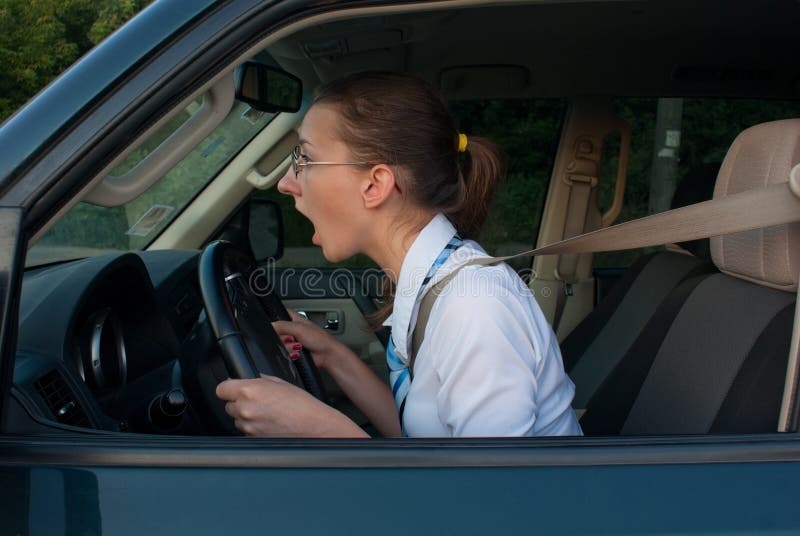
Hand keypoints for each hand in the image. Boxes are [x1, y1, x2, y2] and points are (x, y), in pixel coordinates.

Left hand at [215, 375, 367, 437]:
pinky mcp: (253, 439)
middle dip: (239, 403)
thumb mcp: (281, 383)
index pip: (221, 389)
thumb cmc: (302, 405)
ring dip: (247, 417)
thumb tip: (252, 380)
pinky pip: (246, 432)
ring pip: (237, 420)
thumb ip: (261, 381)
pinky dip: (254, 428)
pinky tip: (269, 424)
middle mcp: (245, 409)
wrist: (313, 426)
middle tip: (258, 402)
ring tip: (267, 414)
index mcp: (250, 390)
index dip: (228, 389)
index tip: (233, 389)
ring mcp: (248, 426)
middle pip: (228, 406)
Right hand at [272, 310, 342, 368]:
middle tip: (291, 338)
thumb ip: (282, 326)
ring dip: (287, 347)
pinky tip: (297, 353)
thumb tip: (269, 326)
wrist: (327, 355)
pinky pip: (284, 352)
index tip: (276, 327)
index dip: (274, 320)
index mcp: (294, 318)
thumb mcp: (299, 328)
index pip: (278, 315)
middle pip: (276, 332)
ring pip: (279, 343)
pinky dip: (289, 353)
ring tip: (298, 347)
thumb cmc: (321, 339)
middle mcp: (292, 329)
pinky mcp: (292, 351)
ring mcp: (292, 341)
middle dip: (282, 338)